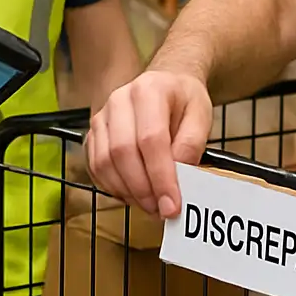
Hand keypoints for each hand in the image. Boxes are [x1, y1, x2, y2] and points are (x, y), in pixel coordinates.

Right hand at [86, 70, 213, 218]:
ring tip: (150, 205)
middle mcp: (119, 100)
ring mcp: (101, 117)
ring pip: (104, 163)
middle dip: (142, 189)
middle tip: (161, 211)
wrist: (165, 85)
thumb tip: (179, 178)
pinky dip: (113, 188)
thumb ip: (192, 145)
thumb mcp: (201, 116)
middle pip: (122, 152)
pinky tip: (133, 195)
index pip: (151, 139)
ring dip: (127, 192)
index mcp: (149, 91)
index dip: (161, 177)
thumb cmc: (183, 101)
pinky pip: (95, 167)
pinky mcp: (93, 134)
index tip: (172, 206)